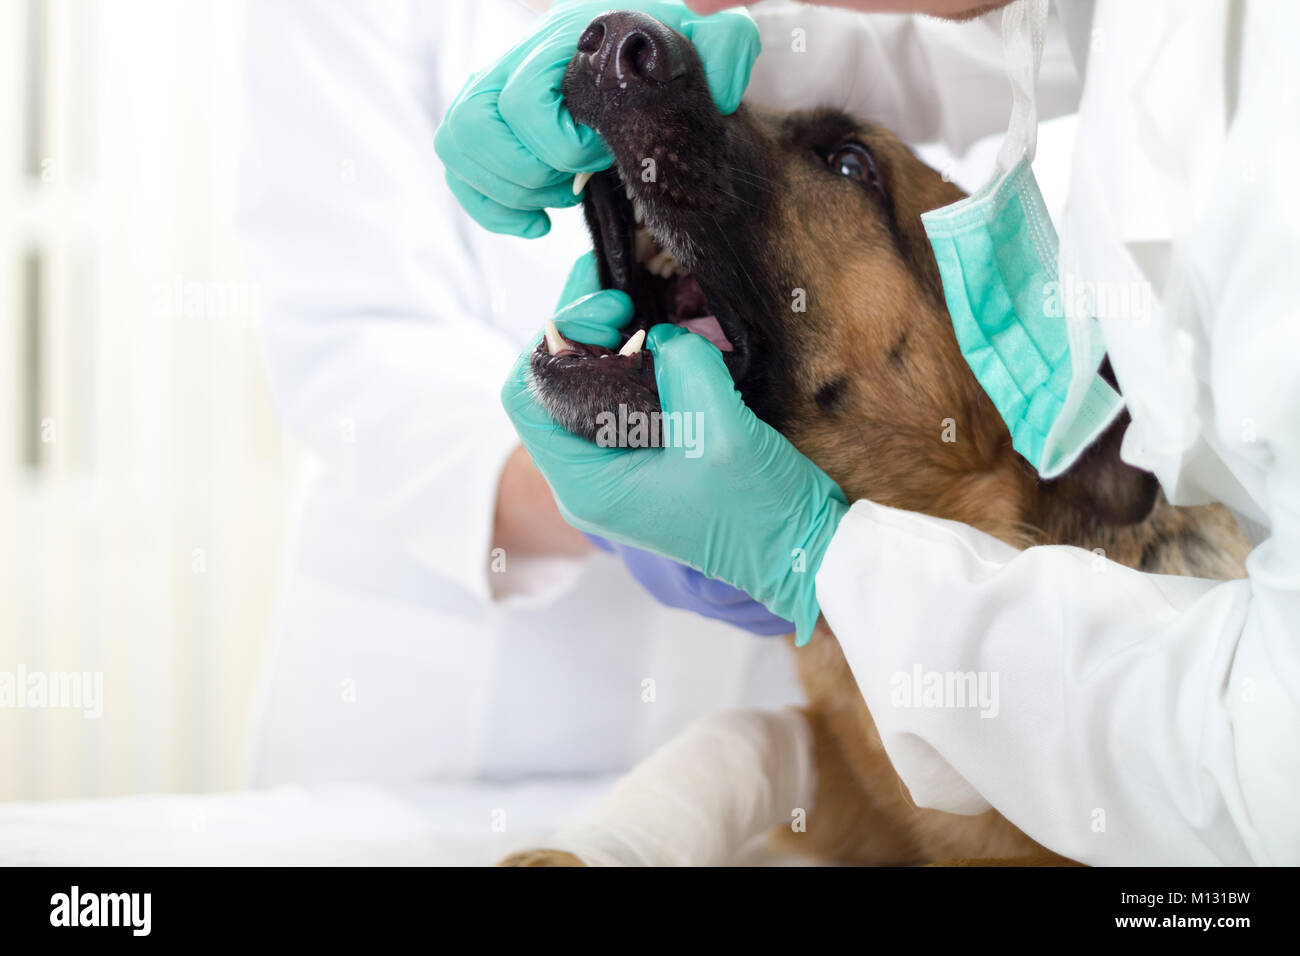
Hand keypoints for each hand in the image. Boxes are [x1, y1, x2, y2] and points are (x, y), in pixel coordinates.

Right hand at [433, 0, 759, 237]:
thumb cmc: (663, 54)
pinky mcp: (486, 133)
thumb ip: (722, 50)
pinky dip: (493, 210)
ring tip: (561, 195)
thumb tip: (724, 88)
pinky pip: (460, 174)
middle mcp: (514, 63)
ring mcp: (492, 96)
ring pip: (457, 147)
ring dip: (509, 189)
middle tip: (578, 181)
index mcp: (561, 42)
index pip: (523, 101)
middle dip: (529, 172)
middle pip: (474, 126)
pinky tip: (540, 223)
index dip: (560, 144)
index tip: (602, 152)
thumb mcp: (696, 45)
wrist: (637, 50)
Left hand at [502, 287, 848, 645]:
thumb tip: (662, 332)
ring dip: (612, 343)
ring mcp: (614, 470)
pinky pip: (622, 401)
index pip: (526, 393)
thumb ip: (682, 366)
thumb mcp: (721, 430)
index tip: (612, 308)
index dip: (557, 336)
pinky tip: (669, 339)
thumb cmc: (759, 511)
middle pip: (552, 384)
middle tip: (630, 295)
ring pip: (587, 388)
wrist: (801, 554)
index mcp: (585, 482)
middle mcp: (587, 478)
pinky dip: (639, 363)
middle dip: (585, 331)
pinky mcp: (644, 460)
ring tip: (649, 306)